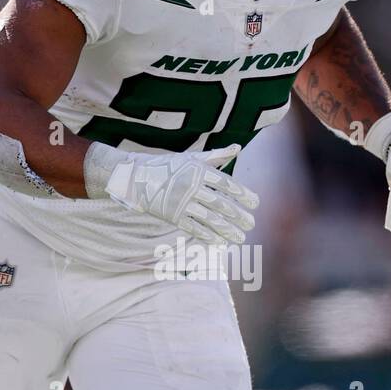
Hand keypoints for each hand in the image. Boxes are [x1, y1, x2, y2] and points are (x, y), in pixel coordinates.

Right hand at [86, 142, 258, 243]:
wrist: (135, 176)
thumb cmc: (167, 165)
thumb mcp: (191, 158)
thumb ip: (216, 156)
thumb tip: (237, 148)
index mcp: (198, 170)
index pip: (226, 183)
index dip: (242, 194)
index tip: (255, 203)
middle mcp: (191, 186)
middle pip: (220, 203)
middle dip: (238, 215)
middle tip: (251, 224)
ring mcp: (181, 202)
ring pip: (209, 218)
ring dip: (226, 229)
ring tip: (240, 237)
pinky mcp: (171, 215)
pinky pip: (193, 227)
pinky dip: (207, 235)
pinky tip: (220, 241)